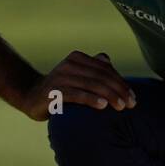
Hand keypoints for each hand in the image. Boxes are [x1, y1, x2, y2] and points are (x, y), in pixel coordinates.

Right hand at [21, 51, 136, 120]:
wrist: (31, 96)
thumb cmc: (59, 87)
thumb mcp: (76, 75)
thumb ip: (92, 67)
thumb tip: (106, 58)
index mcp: (77, 58)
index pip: (106, 70)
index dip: (121, 82)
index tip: (133, 98)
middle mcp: (69, 64)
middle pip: (101, 77)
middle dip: (119, 90)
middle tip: (131, 104)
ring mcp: (60, 77)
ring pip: (92, 85)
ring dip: (110, 95)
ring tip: (121, 106)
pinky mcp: (53, 91)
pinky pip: (76, 94)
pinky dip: (91, 99)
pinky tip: (103, 106)